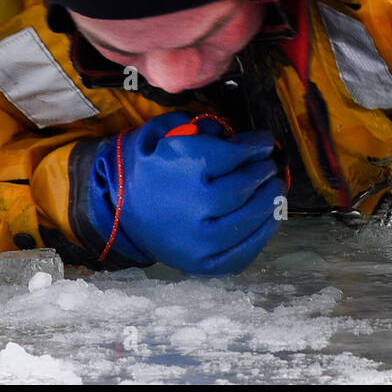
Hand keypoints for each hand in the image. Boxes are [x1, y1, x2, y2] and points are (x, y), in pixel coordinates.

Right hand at [87, 112, 283, 275]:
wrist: (116, 210)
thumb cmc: (147, 168)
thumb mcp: (165, 134)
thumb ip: (202, 128)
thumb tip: (237, 136)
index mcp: (184, 168)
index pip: (236, 155)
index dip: (257, 146)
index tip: (265, 142)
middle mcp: (194, 207)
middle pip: (245, 186)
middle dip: (263, 172)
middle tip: (270, 165)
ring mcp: (199, 241)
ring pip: (250, 218)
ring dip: (270, 201)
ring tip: (274, 188)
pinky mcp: (203, 264)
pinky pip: (244, 251)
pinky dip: (263, 233)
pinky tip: (269, 217)